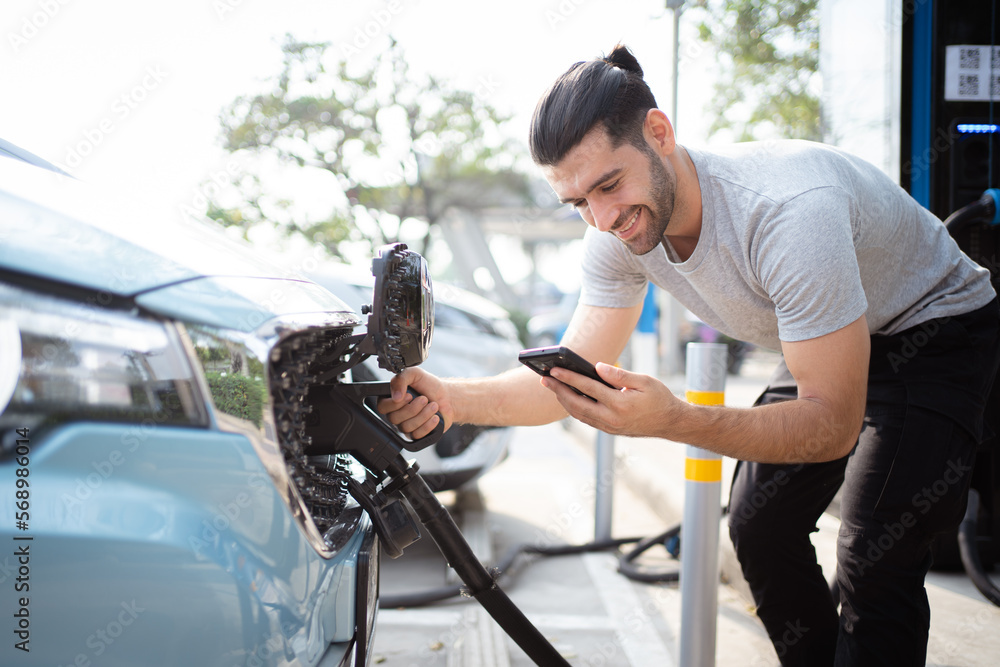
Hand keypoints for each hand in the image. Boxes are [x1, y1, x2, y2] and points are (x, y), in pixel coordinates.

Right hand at [376, 367, 452, 438]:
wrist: (446, 396)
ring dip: (423, 415)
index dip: (395, 403)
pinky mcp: (416, 434)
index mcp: (391, 399)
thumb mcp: (414, 374)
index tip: (409, 395)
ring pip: (406, 427)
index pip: (382, 407)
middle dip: (413, 408)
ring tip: (433, 405)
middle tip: (424, 399)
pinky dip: (428, 425)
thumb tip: (396, 396)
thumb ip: (401, 379)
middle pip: (394, 418)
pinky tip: (435, 417)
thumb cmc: (428, 385)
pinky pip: (417, 435)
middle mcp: (395, 414)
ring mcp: (405, 425)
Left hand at [542, 363, 682, 438]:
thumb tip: (598, 367)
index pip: (588, 388)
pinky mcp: (609, 430)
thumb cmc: (659, 398)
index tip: (555, 370)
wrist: (670, 423)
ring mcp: (609, 427)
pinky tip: (568, 397)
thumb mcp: (644, 381)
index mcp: (620, 404)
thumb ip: (620, 375)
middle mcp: (611, 419)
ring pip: (579, 414)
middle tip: (544, 378)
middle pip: (576, 404)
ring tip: (552, 386)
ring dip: (563, 400)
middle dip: (558, 390)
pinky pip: (586, 419)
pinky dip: (574, 408)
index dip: (569, 378)